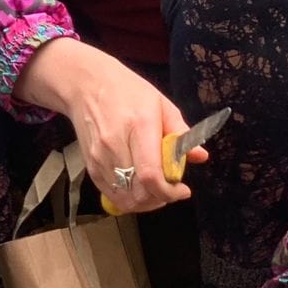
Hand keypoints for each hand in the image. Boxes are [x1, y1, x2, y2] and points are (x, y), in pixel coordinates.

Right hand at [17, 40, 199, 212]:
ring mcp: (99, 158)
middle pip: (138, 192)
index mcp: (139, 127)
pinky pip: (111, 195)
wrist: (86, 85)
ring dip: (144, 202)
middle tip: (170, 189)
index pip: (151, 175)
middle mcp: (115, 145)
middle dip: (160, 199)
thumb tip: (200, 156)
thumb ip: (181, 133)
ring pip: (124, 199)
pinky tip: (138, 187)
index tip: (182, 190)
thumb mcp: (161, 105)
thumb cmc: (128, 91)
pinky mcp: (90, 166)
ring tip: (156, 190)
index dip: (169, 192)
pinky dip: (128, 198)